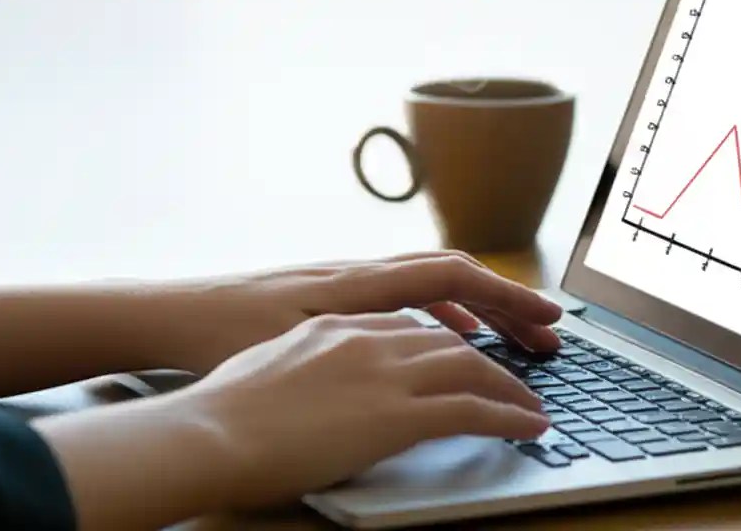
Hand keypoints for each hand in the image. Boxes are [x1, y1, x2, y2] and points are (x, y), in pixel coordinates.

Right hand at [34, 311, 550, 529]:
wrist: (207, 429)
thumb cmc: (222, 407)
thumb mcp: (272, 365)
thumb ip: (314, 364)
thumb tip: (326, 385)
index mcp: (338, 318)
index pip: (414, 310)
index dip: (453, 323)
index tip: (477, 336)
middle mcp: (367, 331)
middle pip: (452, 331)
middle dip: (498, 338)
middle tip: (530, 352)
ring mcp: (383, 368)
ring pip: (469, 364)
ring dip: (509, 381)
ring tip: (534, 399)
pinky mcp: (395, 412)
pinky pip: (472, 408)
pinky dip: (508, 415)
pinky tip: (530, 426)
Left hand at [149, 251, 562, 375]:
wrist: (166, 315)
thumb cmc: (221, 334)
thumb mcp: (293, 345)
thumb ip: (361, 342)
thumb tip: (428, 348)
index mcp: (357, 281)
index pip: (451, 277)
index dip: (506, 296)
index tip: (547, 320)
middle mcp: (358, 272)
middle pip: (453, 274)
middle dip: (507, 302)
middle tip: (548, 336)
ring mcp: (346, 280)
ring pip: (431, 284)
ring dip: (478, 308)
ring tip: (511, 338)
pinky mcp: (332, 295)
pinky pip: (405, 296)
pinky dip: (441, 313)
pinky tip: (448, 337)